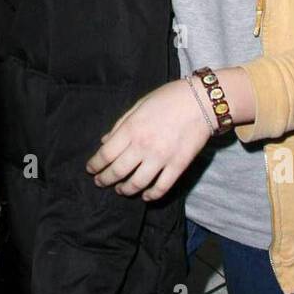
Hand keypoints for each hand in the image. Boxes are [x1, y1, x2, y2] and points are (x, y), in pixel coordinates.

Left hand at [87, 80, 212, 202]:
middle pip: (118, 171)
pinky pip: (162, 187)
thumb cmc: (168, 98)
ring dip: (125, 189)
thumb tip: (104, 141)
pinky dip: (151, 195)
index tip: (91, 169)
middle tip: (100, 182)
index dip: (95, 165)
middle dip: (105, 180)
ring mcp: (161, 158)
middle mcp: (143, 146)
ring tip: (120, 190)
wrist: (202, 101)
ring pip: (137, 183)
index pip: (106, 154)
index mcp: (131, 129)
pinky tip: (145, 196)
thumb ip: (120, 124)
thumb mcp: (139, 105)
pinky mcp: (178, 166)